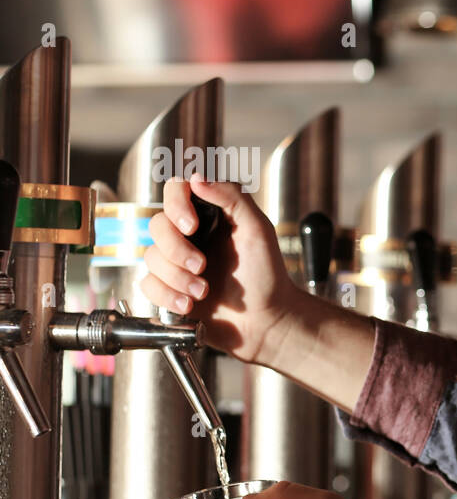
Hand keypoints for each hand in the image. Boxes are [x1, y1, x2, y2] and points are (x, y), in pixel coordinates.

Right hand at [140, 174, 296, 363]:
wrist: (264, 321)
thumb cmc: (266, 275)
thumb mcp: (257, 229)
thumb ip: (232, 197)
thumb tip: (197, 178)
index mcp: (209, 215)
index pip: (176, 191)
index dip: (176, 205)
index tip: (190, 226)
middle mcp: (189, 235)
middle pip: (157, 225)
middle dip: (178, 250)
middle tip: (203, 267)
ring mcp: (176, 262)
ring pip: (150, 257)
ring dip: (177, 278)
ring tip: (203, 292)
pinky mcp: (168, 288)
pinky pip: (147, 284)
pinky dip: (167, 296)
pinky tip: (189, 305)